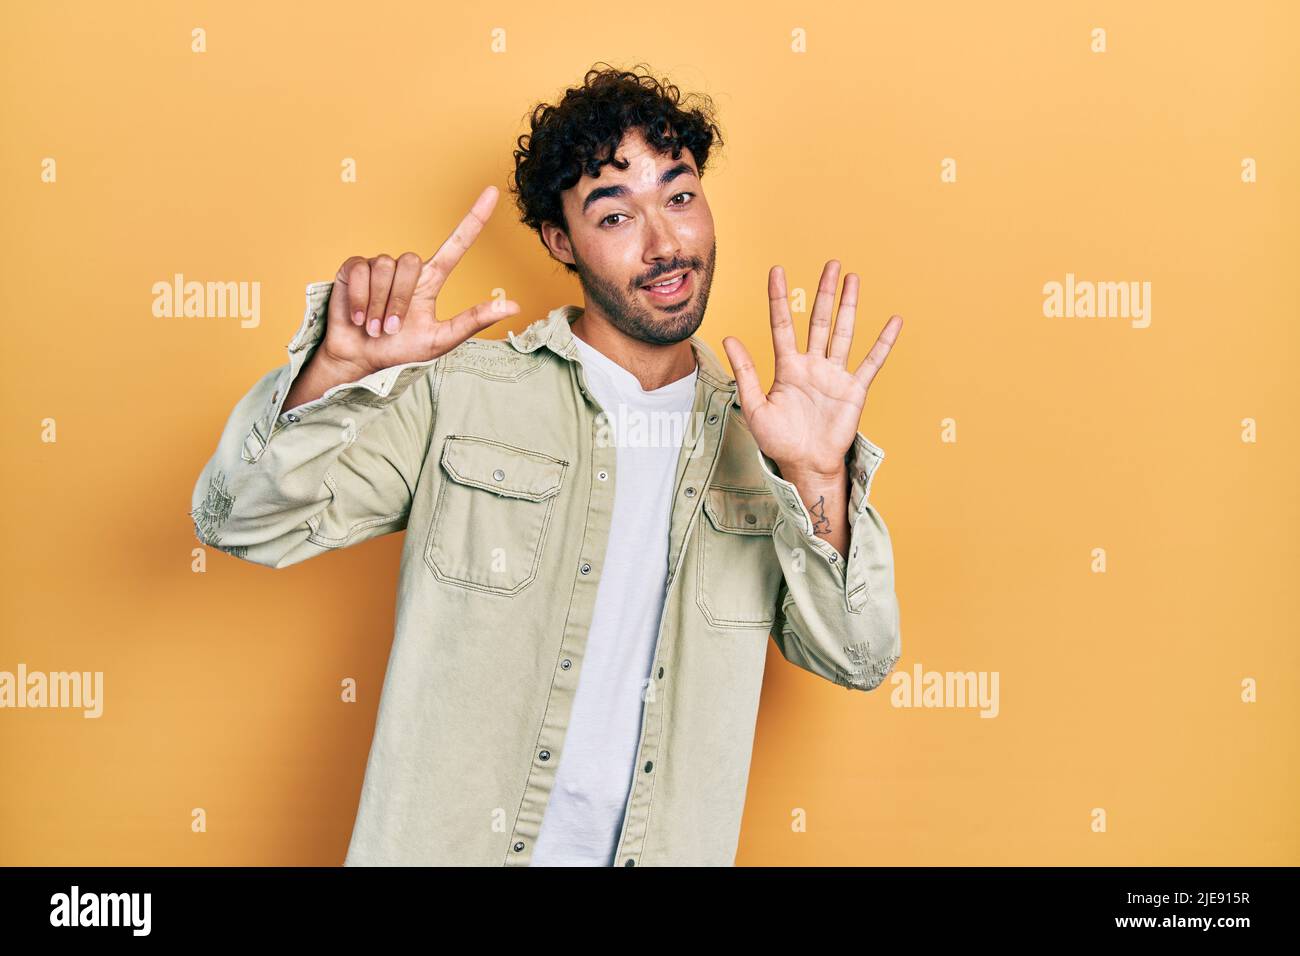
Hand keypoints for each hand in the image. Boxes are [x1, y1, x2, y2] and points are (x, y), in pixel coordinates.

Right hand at [319, 185, 518, 377]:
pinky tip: (358, 316)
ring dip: (379, 304)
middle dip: (399, 300)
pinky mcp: (354, 267)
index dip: (474, 218)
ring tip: (374, 326)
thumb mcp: (440, 340)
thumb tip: (513, 306)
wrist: (360, 358)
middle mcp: (407, 268)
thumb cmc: (400, 349)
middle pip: (411, 262)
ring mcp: (379, 265)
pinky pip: (361, 271)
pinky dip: (360, 299)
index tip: (492, 191)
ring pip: (385, 266)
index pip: (457, 244)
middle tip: (390, 328)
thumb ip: (474, 321)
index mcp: (431, 280)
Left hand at [722, 260, 901, 483]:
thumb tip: (729, 338)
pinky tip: (894, 321)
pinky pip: (871, 361)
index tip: (777, 271)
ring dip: (849, 305)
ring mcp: (835, 375)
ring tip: (853, 278)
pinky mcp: (854, 389)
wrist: (805, 466)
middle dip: (824, 292)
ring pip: (843, 332)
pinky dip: (884, 342)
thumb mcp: (754, 406)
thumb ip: (745, 372)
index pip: (782, 324)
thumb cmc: (778, 441)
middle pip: (818, 320)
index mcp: (787, 367)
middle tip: (831, 264)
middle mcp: (812, 365)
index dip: (779, 298)